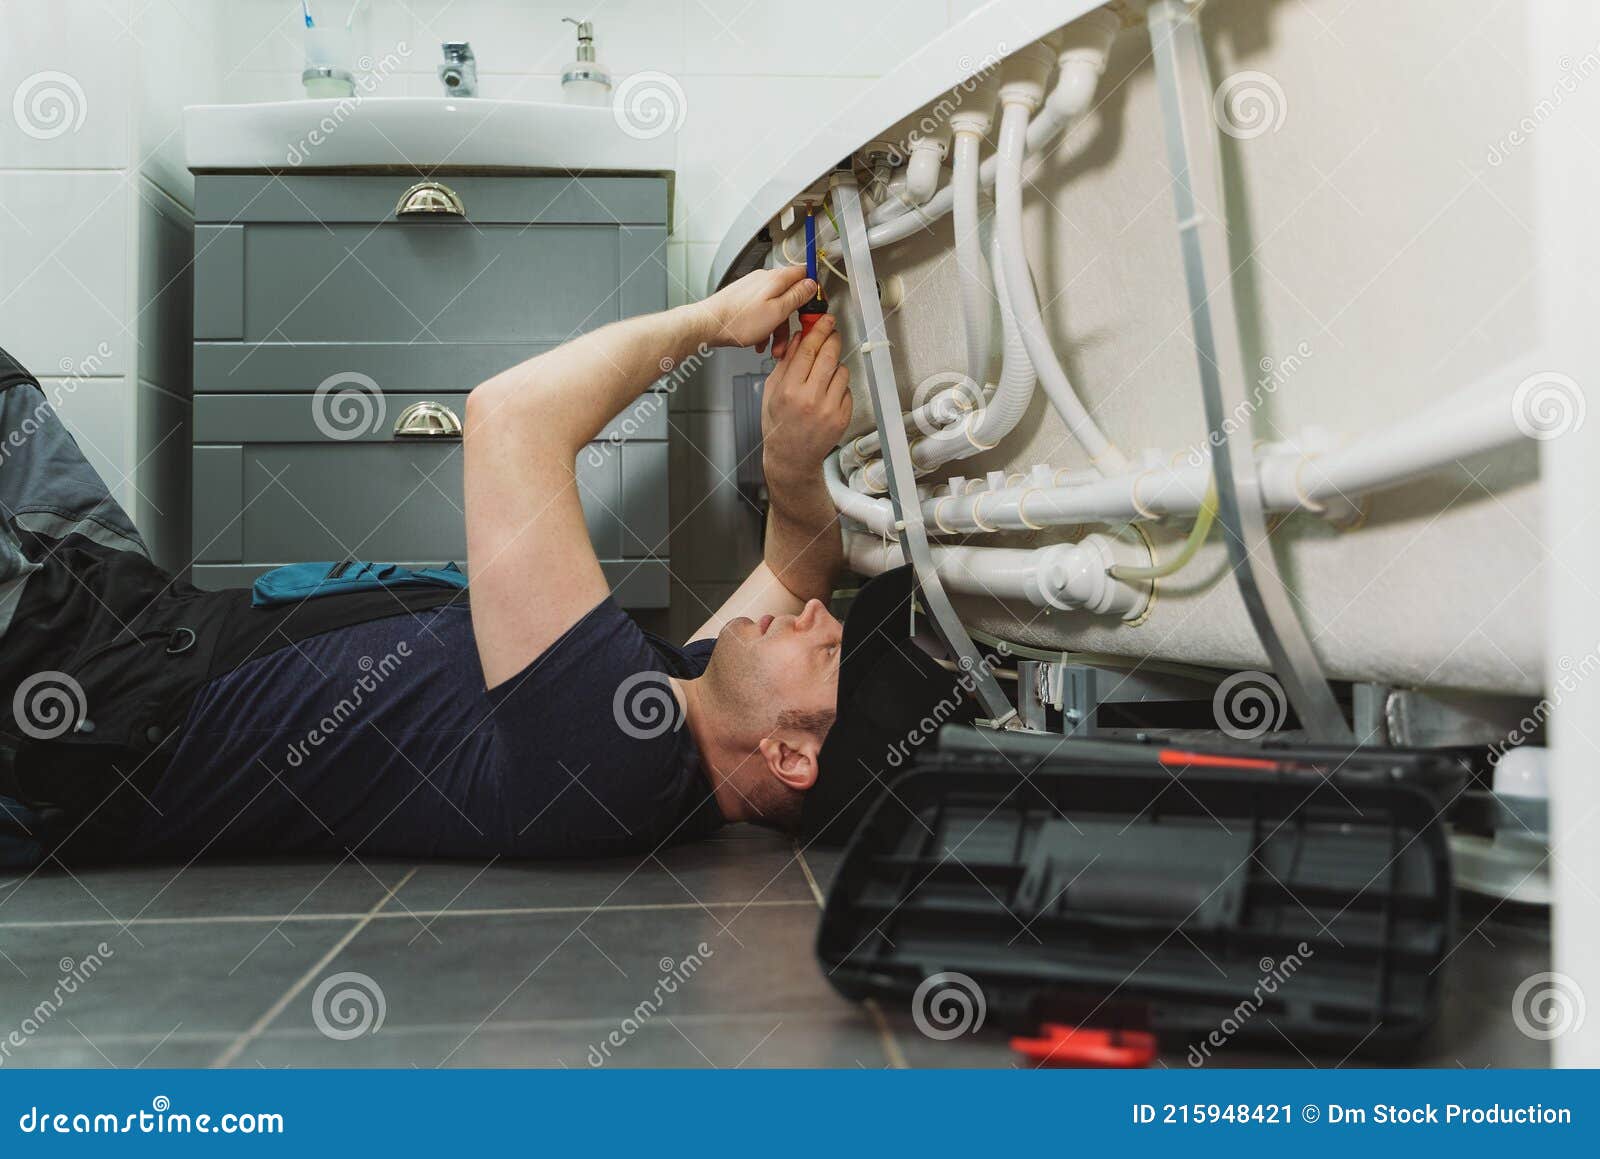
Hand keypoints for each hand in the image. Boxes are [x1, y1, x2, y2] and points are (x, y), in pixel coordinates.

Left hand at [694, 266, 817, 351]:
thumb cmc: (738, 320)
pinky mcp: (743, 300)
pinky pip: (762, 312)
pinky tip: (759, 341)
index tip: (816, 304)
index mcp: (776, 279)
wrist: (709, 324)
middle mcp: (764, 279)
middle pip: (790, 295)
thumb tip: (811, 285)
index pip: (805, 273)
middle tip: (792, 334)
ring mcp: (753, 289)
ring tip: (773, 346)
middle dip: (792, 318)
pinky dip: (764, 327)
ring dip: (777, 329)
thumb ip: (797, 297)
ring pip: (775, 307)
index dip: (814, 289)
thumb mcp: (777, 312)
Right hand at [761, 312, 851, 485]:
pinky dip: (839, 387)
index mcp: (789, 390)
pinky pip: (846, 390)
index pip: (808, 350)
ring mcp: (829, 409)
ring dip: (835, 366)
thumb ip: (786, 362)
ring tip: (823, 375)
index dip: (819, 330)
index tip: (825, 320)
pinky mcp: (841, 417)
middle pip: (829, 355)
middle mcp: (810, 399)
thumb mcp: (772, 390)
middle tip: (832, 333)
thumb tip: (799, 338)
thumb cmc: (778, 425)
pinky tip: (827, 394)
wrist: (791, 457)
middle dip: (832, 339)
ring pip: (841, 371)